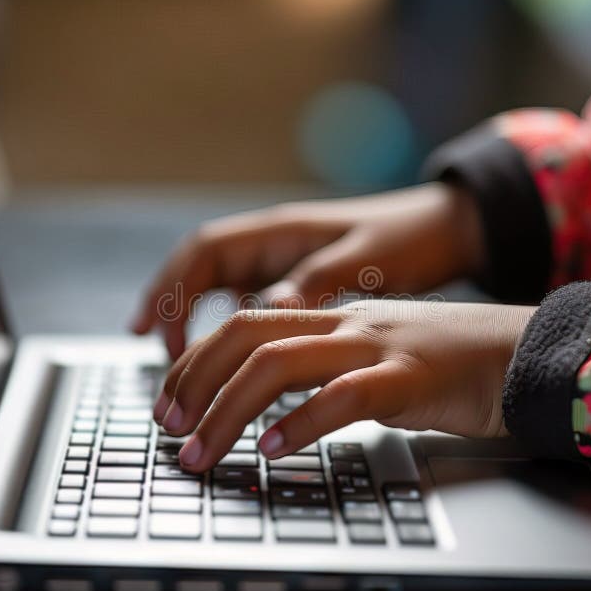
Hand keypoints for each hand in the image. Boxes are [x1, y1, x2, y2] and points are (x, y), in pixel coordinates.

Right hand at [131, 183, 484, 356]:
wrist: (443, 231)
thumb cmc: (407, 239)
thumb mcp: (365, 261)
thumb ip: (316, 281)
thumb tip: (267, 311)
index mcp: (282, 231)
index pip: (207, 253)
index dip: (176, 290)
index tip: (166, 334)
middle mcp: (273, 244)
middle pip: (199, 268)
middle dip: (167, 303)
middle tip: (147, 347)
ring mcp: (281, 262)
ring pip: (218, 286)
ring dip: (191, 316)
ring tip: (173, 359)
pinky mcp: (296, 280)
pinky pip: (245, 300)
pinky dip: (225, 325)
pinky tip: (223, 354)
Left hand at [153, 300, 534, 472]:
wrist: (524, 351)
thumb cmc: (451, 364)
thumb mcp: (377, 358)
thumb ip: (328, 373)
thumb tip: (273, 410)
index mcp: (336, 320)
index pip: (245, 325)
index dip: (197, 360)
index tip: (170, 401)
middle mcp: (347, 325)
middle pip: (247, 336)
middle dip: (195, 381)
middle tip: (167, 428)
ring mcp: (376, 346)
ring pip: (280, 363)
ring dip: (227, 410)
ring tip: (200, 453)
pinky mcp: (409, 378)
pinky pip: (342, 396)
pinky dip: (298, 423)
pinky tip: (271, 451)